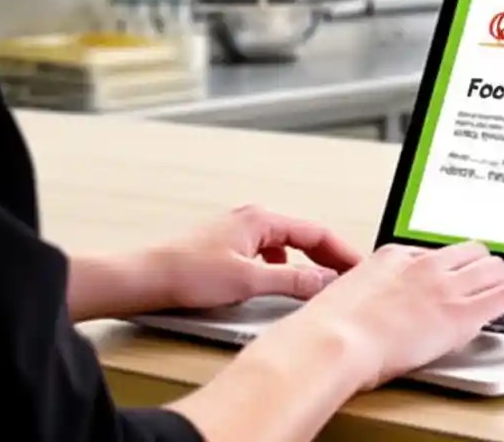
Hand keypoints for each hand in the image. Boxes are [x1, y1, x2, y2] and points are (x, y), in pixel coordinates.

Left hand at [153, 205, 363, 309]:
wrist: (144, 279)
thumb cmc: (186, 273)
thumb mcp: (249, 281)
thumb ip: (293, 281)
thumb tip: (324, 280)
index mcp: (261, 220)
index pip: (316, 232)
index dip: (341, 252)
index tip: (359, 268)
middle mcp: (251, 220)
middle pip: (303, 236)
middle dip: (327, 256)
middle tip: (346, 277)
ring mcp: (237, 233)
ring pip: (285, 246)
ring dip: (304, 262)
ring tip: (317, 283)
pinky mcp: (226, 248)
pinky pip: (267, 254)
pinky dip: (281, 267)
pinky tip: (277, 284)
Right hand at [254, 241, 503, 389]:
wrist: (335, 341)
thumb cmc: (331, 328)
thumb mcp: (349, 294)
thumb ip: (370, 291)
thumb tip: (372, 303)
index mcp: (395, 256)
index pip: (435, 253)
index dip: (450, 267)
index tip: (453, 276)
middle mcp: (425, 265)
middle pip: (472, 251)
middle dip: (482, 265)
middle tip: (488, 278)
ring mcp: (445, 286)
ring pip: (493, 268)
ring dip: (503, 279)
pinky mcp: (461, 313)